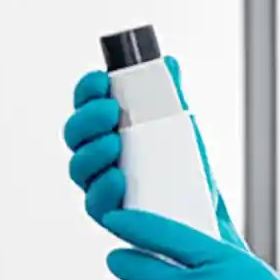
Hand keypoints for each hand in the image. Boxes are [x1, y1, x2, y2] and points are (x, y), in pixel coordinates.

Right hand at [64, 56, 238, 244]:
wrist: (204, 212)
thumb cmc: (184, 167)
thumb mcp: (180, 128)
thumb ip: (170, 96)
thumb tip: (168, 64)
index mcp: (107, 130)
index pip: (85, 105)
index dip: (86, 91)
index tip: (101, 79)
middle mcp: (97, 157)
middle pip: (75, 134)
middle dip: (87, 118)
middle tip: (111, 110)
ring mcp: (100, 186)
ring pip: (79, 167)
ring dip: (92, 152)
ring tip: (114, 143)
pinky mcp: (110, 215)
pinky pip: (95, 203)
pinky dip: (103, 188)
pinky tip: (117, 178)